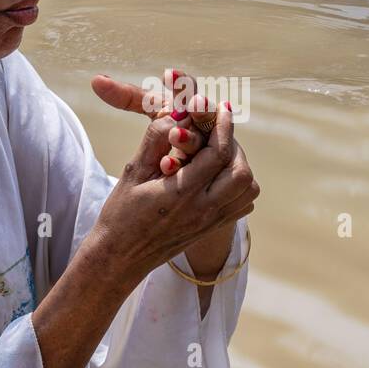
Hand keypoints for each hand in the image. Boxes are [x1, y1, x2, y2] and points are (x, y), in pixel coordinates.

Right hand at [86, 90, 257, 283]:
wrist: (120, 258)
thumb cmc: (121, 213)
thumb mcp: (133, 172)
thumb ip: (156, 140)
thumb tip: (177, 114)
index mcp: (181, 194)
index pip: (217, 154)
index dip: (223, 126)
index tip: (221, 109)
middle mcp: (203, 211)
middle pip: (241, 173)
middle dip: (233, 145)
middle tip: (217, 131)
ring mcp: (211, 223)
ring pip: (248, 189)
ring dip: (238, 164)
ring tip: (217, 152)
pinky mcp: (213, 229)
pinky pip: (242, 204)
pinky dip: (238, 184)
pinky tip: (217, 174)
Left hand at [91, 68, 219, 175]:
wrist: (192, 167)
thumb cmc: (171, 129)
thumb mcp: (152, 109)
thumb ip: (128, 97)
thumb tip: (96, 80)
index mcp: (187, 103)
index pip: (187, 87)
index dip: (180, 81)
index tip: (168, 74)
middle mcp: (205, 121)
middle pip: (203, 112)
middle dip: (199, 107)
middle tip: (193, 104)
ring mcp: (214, 144)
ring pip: (203, 141)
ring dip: (190, 139)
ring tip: (175, 135)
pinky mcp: (217, 168)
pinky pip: (204, 167)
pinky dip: (184, 165)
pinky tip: (166, 165)